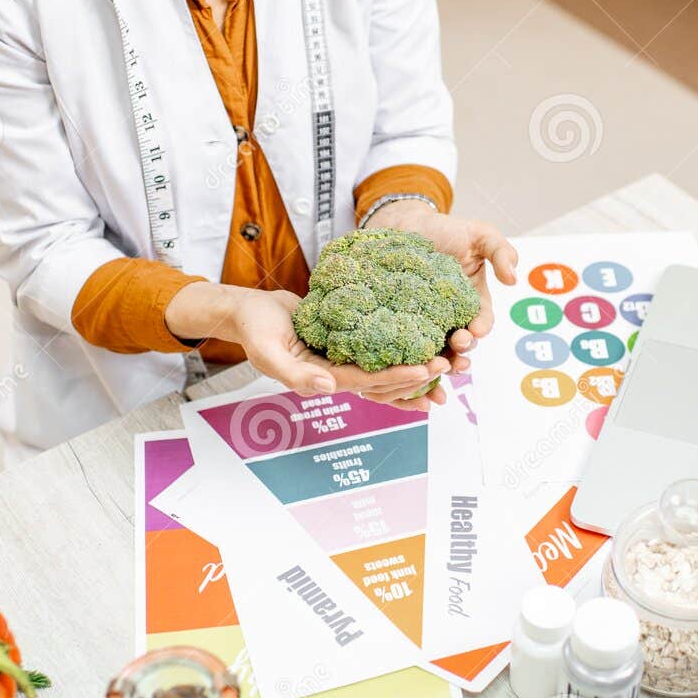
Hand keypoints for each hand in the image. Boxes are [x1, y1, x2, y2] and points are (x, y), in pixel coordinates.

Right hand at [170, 284, 451, 411]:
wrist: (247, 311)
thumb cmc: (254, 329)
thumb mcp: (266, 350)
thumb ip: (293, 373)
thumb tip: (327, 386)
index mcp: (321, 378)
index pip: (369, 381)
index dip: (399, 377)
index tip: (428, 368)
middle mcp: (335, 373)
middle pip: (384, 381)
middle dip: (417, 377)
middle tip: (450, 365)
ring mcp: (340, 359)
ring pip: (384, 370)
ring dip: (413, 370)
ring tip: (446, 364)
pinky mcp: (344, 341)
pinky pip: (376, 350)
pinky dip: (397, 350)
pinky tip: (420, 343)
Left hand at [370, 203, 518, 365]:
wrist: (407, 225)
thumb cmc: (446, 230)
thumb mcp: (480, 235)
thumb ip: (501, 252)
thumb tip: (513, 279)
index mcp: (474, 300)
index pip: (483, 321)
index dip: (482, 327)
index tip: (477, 329)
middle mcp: (453, 316)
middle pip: (463, 341)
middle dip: (464, 347)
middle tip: (459, 342)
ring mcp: (429, 322)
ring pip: (439, 350)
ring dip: (444, 359)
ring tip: (440, 362)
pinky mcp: (406, 323)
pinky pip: (412, 344)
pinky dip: (415, 357)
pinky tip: (413, 360)